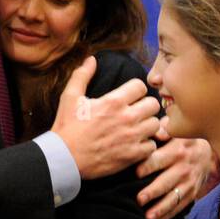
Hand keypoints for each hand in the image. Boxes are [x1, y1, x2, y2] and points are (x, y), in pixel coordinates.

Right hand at [51, 57, 160, 179]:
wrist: (64, 158)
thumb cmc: (66, 127)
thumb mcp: (69, 97)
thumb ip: (82, 76)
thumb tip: (91, 59)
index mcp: (113, 101)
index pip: (141, 86)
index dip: (135, 90)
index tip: (129, 97)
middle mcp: (126, 117)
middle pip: (153, 104)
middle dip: (145, 106)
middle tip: (136, 112)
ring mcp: (131, 137)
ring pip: (155, 124)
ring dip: (147, 125)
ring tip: (137, 128)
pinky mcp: (132, 154)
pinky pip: (152, 145)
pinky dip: (145, 144)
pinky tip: (135, 143)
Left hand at [136, 128, 215, 218]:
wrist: (207, 151)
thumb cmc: (182, 139)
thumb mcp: (177, 130)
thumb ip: (164, 129)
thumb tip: (157, 132)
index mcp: (177, 150)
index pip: (160, 159)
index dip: (148, 166)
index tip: (136, 173)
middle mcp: (184, 168)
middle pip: (166, 182)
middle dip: (153, 191)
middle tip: (139, 199)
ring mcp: (189, 183)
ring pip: (174, 198)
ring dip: (160, 209)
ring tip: (147, 218)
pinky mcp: (191, 194)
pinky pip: (179, 207)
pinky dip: (166, 217)